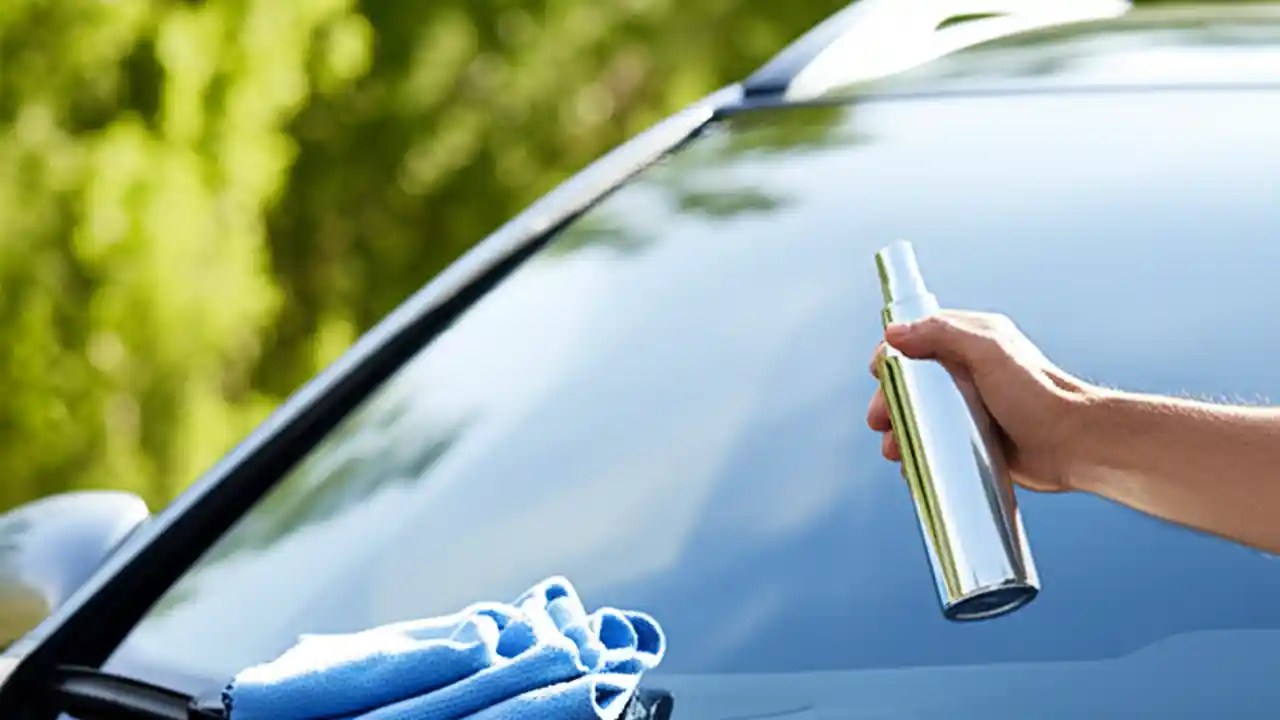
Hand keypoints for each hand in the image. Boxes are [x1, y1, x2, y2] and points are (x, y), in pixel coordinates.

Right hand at [867, 310, 1093, 492]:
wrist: (1075, 445)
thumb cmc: (1037, 394)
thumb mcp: (989, 352)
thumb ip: (943, 333)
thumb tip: (893, 334)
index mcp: (971, 342)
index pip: (916, 340)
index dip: (892, 356)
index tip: (878, 375)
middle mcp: (968, 372)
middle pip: (910, 382)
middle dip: (888, 401)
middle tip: (879, 421)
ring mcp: (970, 408)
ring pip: (918, 415)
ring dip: (898, 430)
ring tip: (893, 449)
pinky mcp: (974, 440)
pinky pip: (934, 443)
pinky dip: (917, 451)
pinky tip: (909, 464)